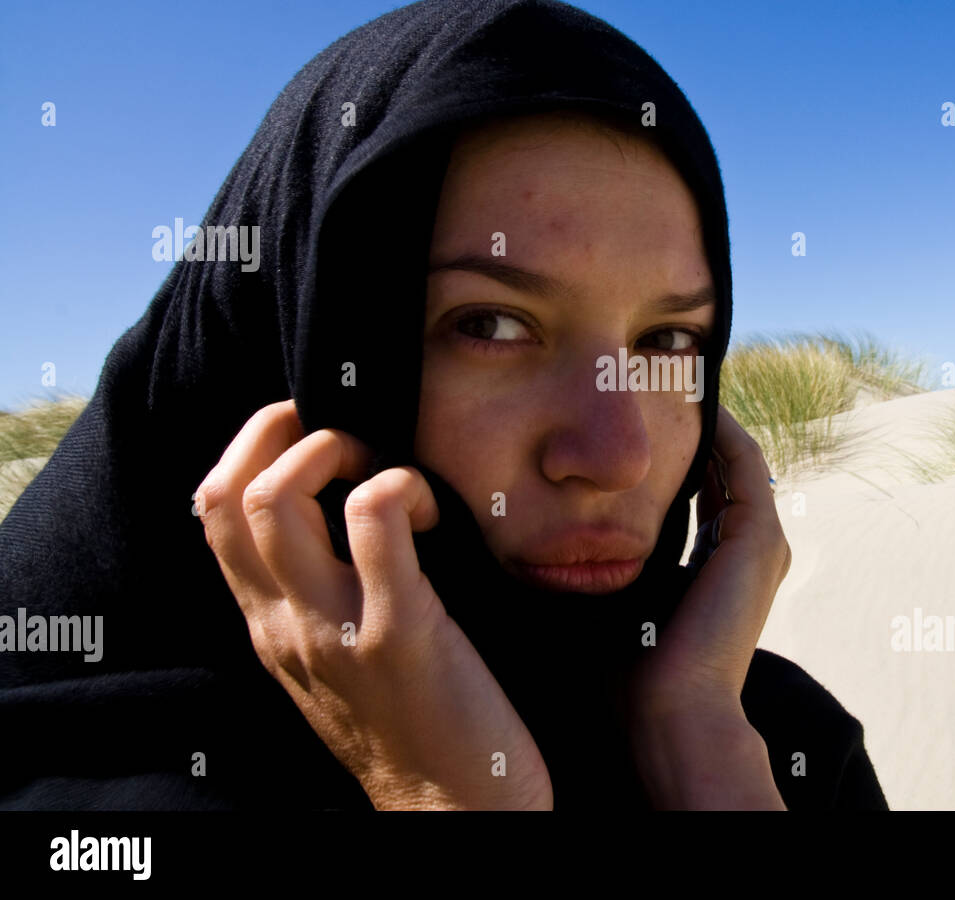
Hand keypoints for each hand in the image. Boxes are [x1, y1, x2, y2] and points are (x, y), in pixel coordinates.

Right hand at [195, 400, 552, 809]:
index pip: (211, 511)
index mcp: (268, 626)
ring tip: (388, 471)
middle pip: (230, 492)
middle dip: (283, 428)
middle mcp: (283, 625)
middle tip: (352, 437)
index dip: (252, 446)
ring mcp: (333, 627)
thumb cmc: (413, 727)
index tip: (313, 433)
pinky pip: (375, 516)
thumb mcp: (338, 661)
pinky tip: (435, 513)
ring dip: (338, 448)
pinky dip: (404, 484)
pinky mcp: (398, 632)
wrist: (454, 814)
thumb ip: (319, 597)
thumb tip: (338, 513)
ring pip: (280, 496)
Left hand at [622, 405, 791, 806]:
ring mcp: (760, 543)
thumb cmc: (632, 668)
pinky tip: (688, 401)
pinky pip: (741, 463)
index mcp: (717, 567)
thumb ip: (606, 556)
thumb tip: (552, 524)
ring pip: (734, 459)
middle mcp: (747, 550)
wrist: (674, 710)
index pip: (698, 493)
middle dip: (687, 431)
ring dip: (705, 420)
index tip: (633, 422)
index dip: (670, 456)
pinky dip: (720, 430)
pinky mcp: (760, 538)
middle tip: (651, 386)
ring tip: (671, 381)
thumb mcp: (617, 593)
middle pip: (719, 470)